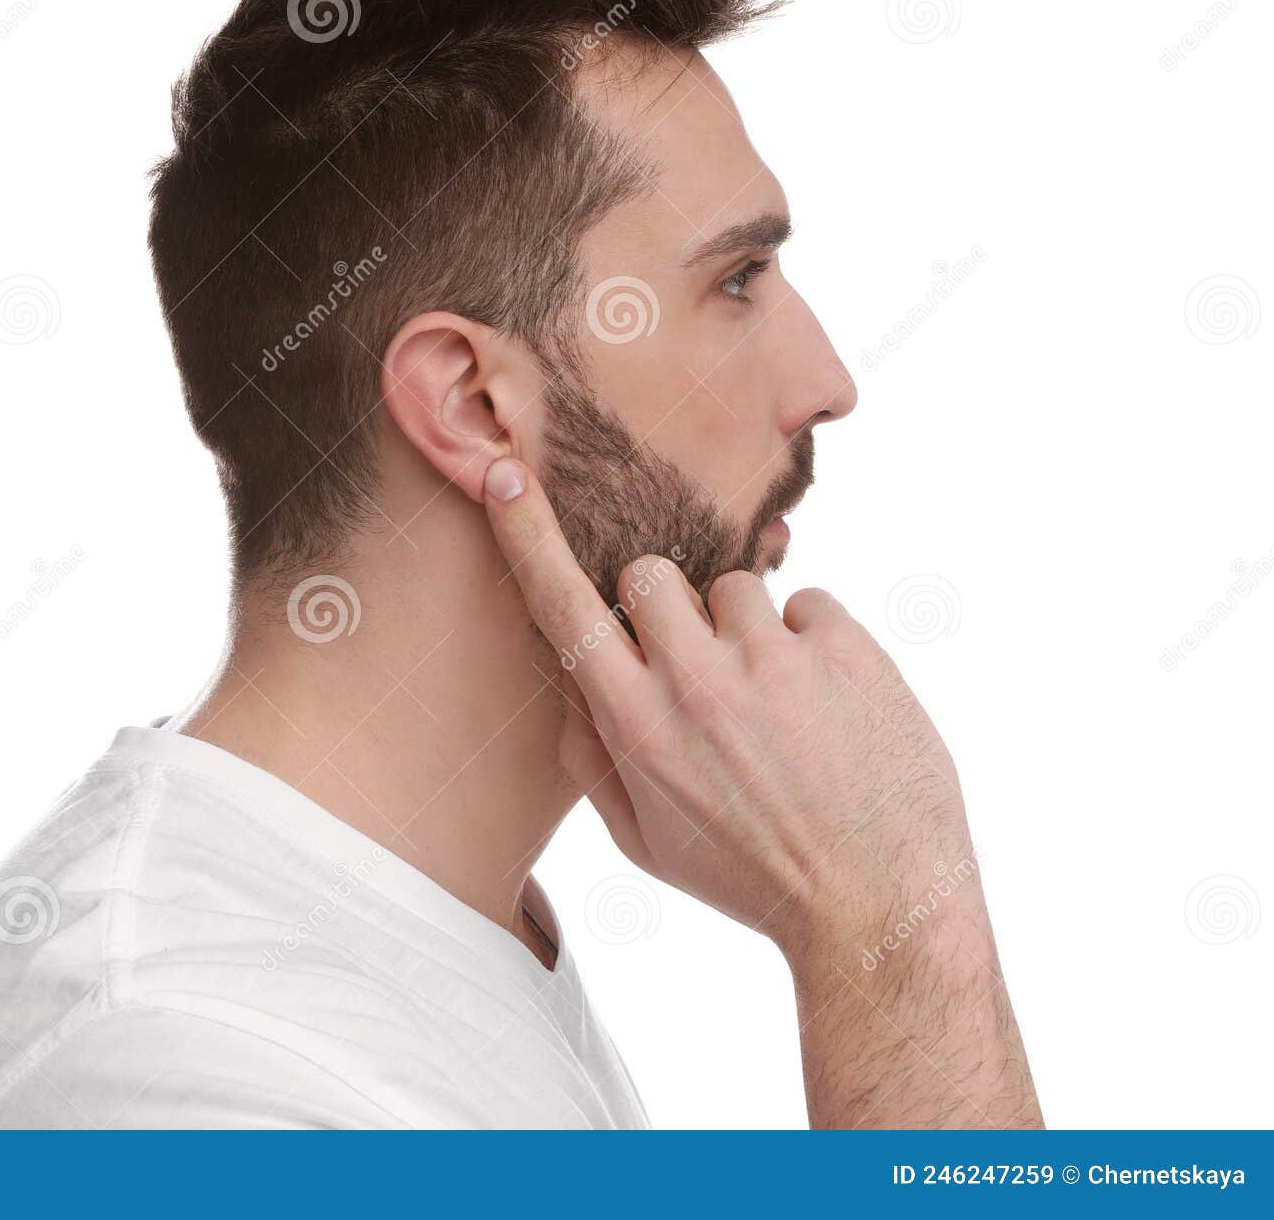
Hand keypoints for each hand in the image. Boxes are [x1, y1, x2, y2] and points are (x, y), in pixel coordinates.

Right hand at [482, 456, 977, 968]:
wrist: (879, 910)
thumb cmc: (754, 879)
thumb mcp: (647, 844)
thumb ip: (591, 759)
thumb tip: (570, 686)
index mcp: (637, 726)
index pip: (563, 607)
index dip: (527, 533)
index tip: (505, 474)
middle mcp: (697, 681)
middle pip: (649, 574)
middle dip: (663, 606)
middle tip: (698, 662)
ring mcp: (775, 660)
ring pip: (734, 584)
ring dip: (745, 630)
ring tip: (778, 703)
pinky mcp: (846, 649)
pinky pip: (808, 600)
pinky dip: (812, 643)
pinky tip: (828, 706)